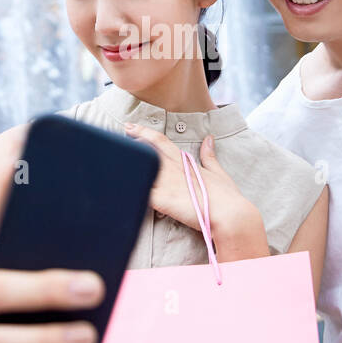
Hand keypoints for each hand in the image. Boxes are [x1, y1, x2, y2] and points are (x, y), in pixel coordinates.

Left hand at [122, 124, 267, 260]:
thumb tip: (208, 139)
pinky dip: (128, 188)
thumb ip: (209, 156)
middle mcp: (172, 169)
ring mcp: (166, 184)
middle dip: (131, 140)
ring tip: (111, 159)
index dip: (144, 132)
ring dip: (127, 164)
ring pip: (139, 168)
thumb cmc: (226, 197)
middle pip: (146, 149)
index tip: (132, 127)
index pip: (159, 142)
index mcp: (184, 162)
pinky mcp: (162, 200)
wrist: (230, 215)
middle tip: (119, 133)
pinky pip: (139, 192)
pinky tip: (115, 185)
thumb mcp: (218, 172)